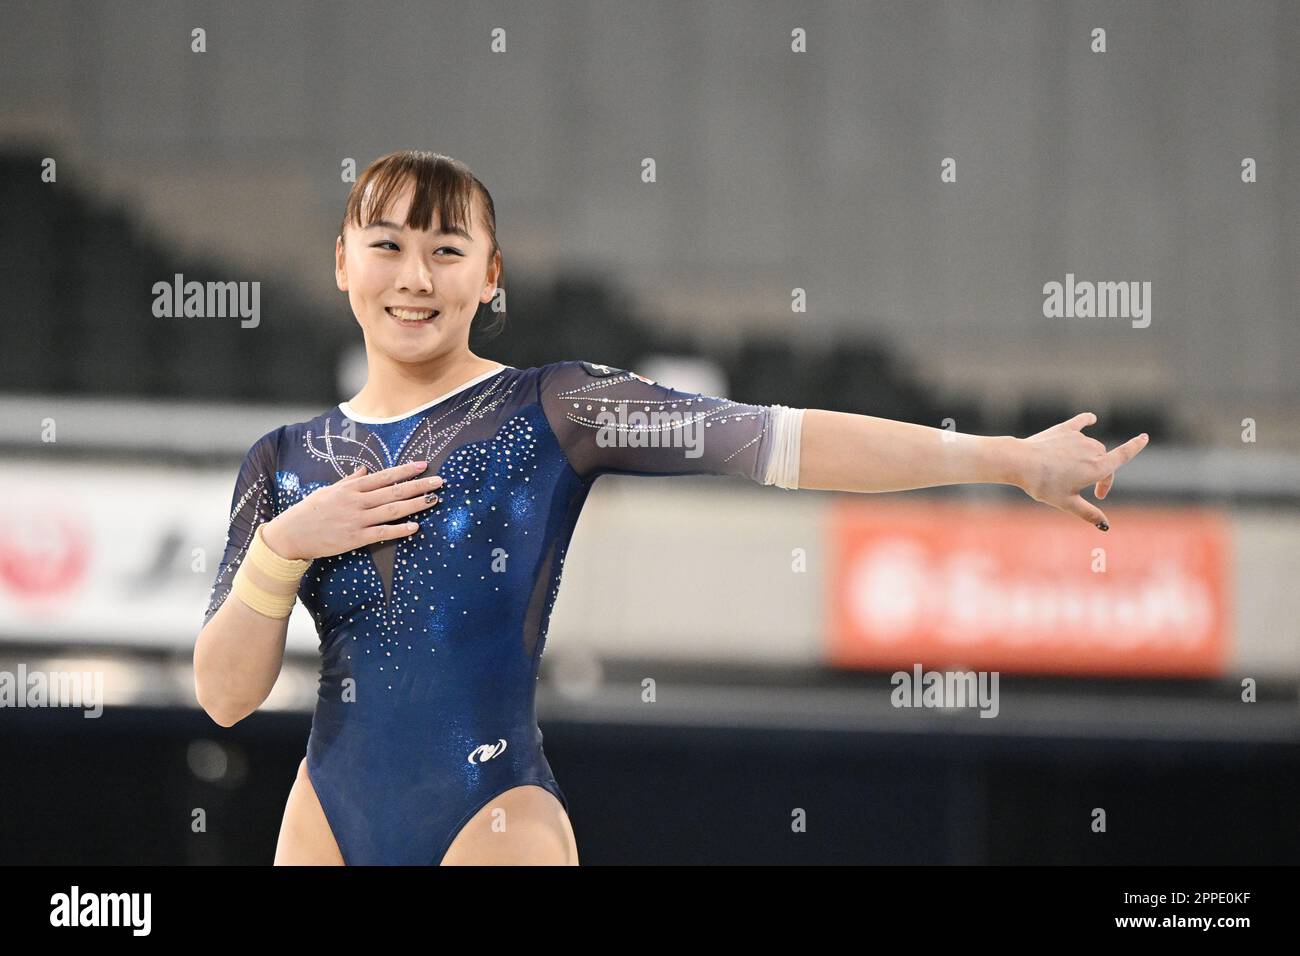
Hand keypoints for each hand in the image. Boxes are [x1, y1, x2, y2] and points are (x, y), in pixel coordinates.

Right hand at [260, 461, 444, 559]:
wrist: (291, 534)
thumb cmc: (309, 511)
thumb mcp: (328, 491)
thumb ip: (349, 480)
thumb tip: (364, 468)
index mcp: (351, 488)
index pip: (384, 476)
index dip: (405, 470)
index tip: (423, 465)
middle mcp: (356, 501)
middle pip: (394, 491)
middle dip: (419, 485)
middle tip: (440, 481)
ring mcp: (356, 520)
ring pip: (392, 510)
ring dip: (416, 505)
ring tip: (434, 499)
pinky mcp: (354, 538)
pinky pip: (382, 532)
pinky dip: (399, 529)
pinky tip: (415, 527)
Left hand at [1013, 413, 1148, 530]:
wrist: (1021, 462)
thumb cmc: (1044, 485)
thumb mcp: (1067, 503)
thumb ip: (1088, 513)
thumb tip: (1105, 526)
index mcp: (1098, 468)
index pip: (1123, 455)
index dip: (1135, 446)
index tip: (1144, 436)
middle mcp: (1092, 449)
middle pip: (1104, 460)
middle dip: (1102, 475)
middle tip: (1094, 493)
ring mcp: (1078, 437)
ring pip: (1091, 447)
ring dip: (1090, 457)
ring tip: (1075, 474)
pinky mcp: (1064, 429)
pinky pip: (1080, 422)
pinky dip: (1086, 421)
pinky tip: (1091, 418)